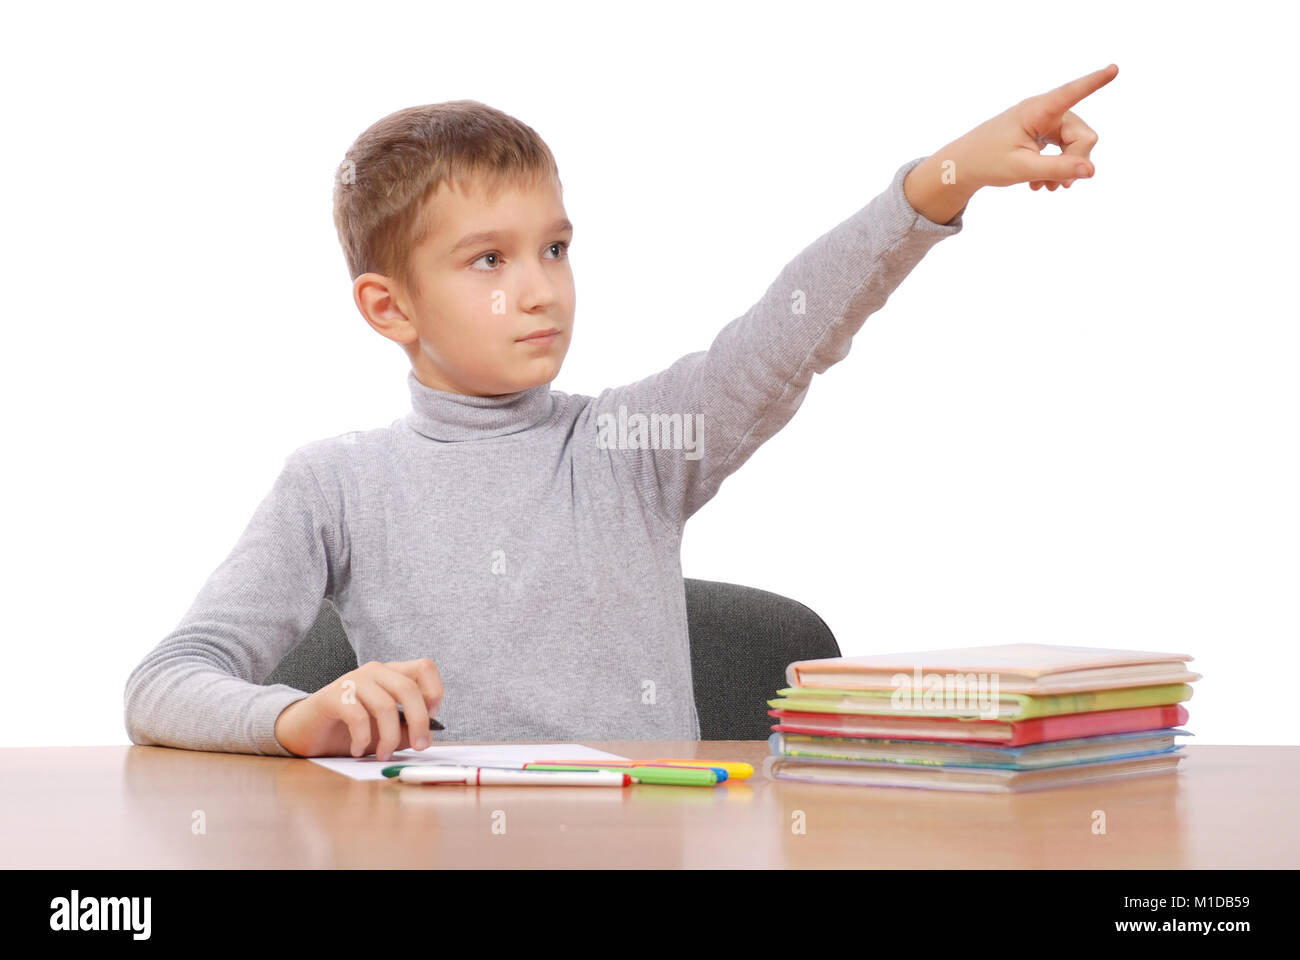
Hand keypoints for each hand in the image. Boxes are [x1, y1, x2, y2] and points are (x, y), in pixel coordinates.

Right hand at [274, 658, 443, 760]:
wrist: (305, 731)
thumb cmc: (349, 729)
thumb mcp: (384, 731)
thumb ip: (407, 731)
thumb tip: (428, 735)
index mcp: (391, 673)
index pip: (424, 667)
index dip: (434, 692)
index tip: (431, 717)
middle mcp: (374, 671)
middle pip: (409, 688)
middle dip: (419, 721)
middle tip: (419, 746)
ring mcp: (352, 680)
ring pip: (386, 706)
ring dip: (389, 738)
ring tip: (383, 754)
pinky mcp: (332, 696)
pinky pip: (358, 716)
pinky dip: (363, 739)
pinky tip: (358, 749)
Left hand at [964, 63, 1116, 190]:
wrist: (964, 166)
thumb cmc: (987, 162)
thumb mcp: (1022, 169)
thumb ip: (1057, 169)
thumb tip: (1091, 171)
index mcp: (1037, 110)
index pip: (1071, 93)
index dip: (1095, 81)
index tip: (1114, 68)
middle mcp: (1045, 111)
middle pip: (1082, 135)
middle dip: (1075, 161)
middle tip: (1058, 186)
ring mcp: (1045, 121)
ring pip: (1076, 144)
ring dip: (1065, 169)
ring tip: (1046, 187)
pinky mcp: (1043, 132)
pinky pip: (1064, 149)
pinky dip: (1056, 168)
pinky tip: (1041, 184)